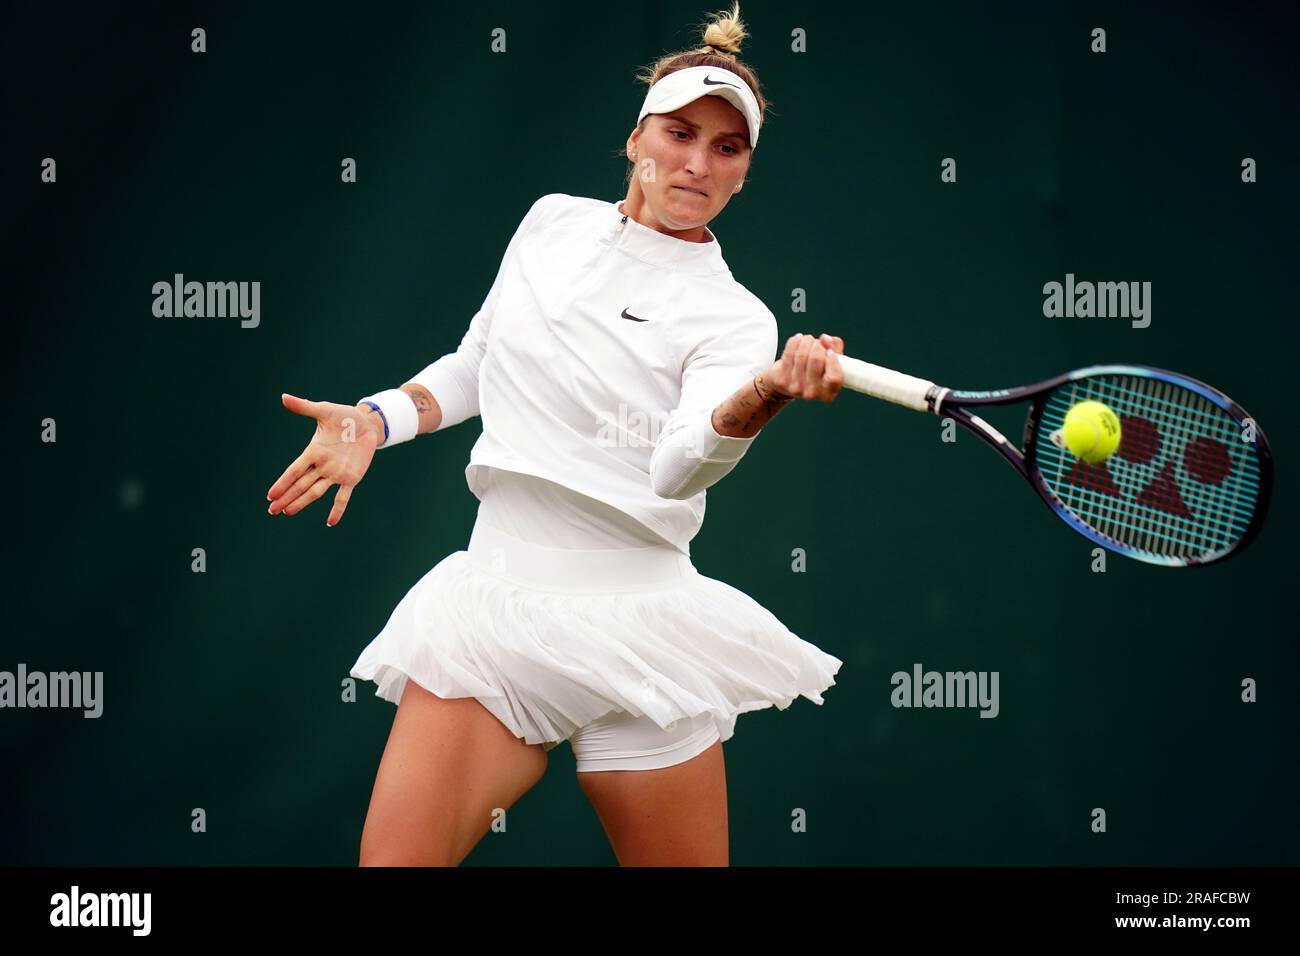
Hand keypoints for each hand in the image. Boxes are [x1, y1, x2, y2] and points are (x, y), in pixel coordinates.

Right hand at [266, 394, 381, 525]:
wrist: (367, 423)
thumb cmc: (344, 417)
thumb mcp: (324, 411)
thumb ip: (304, 407)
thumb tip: (283, 397)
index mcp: (314, 451)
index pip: (294, 470)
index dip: (283, 482)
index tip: (270, 494)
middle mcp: (322, 465)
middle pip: (301, 485)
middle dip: (286, 497)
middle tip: (272, 510)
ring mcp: (336, 473)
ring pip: (316, 492)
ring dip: (303, 502)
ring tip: (288, 512)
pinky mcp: (351, 478)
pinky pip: (343, 496)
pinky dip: (338, 509)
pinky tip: (330, 522)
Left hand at [761, 332, 844, 401]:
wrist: (787, 385)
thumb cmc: (814, 373)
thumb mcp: (831, 364)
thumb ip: (836, 349)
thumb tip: (826, 339)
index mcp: (828, 393)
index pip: (834, 378)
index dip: (833, 361)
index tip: (830, 351)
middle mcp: (812, 393)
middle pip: (816, 360)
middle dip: (818, 345)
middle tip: (818, 343)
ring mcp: (796, 388)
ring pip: (802, 354)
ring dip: (806, 341)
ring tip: (808, 340)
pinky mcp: (782, 380)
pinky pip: (789, 353)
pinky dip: (795, 342)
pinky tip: (798, 340)